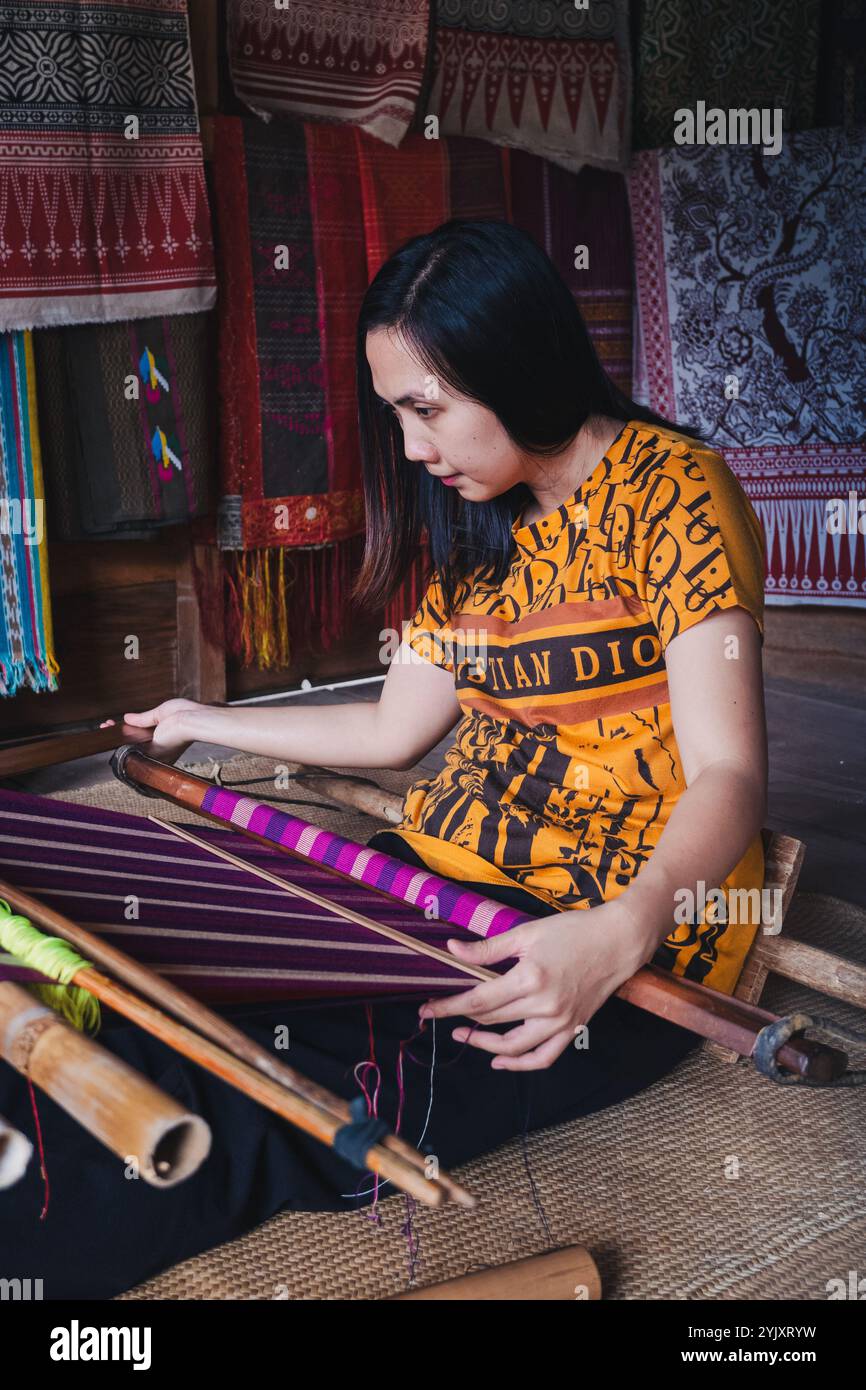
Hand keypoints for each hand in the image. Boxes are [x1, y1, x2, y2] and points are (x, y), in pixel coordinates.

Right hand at [100, 699, 203, 763]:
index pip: (142, 734)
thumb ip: (143, 718)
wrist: (191, 719)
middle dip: (118, 733)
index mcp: (164, 736)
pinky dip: (118, 742)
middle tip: (106, 725)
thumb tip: (127, 717)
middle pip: (134, 742)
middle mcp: (159, 747)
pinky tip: (110, 735)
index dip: (128, 728)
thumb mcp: (159, 713)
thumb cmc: (184, 713)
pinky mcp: (152, 753)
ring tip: (105, 727)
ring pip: (130, 746)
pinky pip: (131, 750)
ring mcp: (156, 752)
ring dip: (116, 737)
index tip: (118, 720)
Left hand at [418, 898, 652, 1071]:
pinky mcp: (573, 1028)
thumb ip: (487, 948)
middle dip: (461, 1019)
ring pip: (514, 1046)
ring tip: (465, 1035)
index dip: (448, 1007)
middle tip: (439, 1014)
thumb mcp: (526, 933)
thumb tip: (451, 949)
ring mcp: (561, 1021)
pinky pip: (544, 1057)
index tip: (427, 1010)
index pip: (478, 1001)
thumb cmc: (573, 931)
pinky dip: (521, 1063)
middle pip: (492, 1021)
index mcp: (529, 978)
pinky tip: (500, 1059)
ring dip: (485, 1045)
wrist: (618, 940)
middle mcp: (544, 1005)